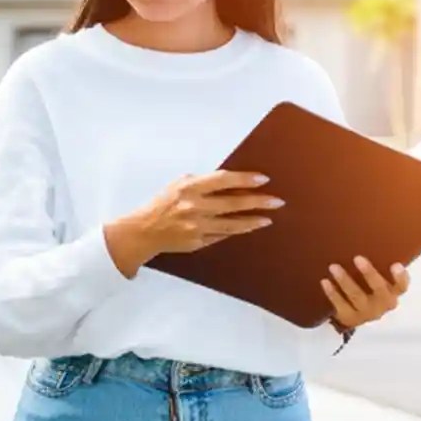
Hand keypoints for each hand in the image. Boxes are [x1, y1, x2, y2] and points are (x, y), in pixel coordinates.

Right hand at [105, 170, 283, 276]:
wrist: (143, 231)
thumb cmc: (161, 205)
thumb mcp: (179, 185)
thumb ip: (203, 183)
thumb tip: (230, 182)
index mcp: (190, 188)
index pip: (223, 179)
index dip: (245, 178)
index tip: (263, 179)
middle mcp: (194, 207)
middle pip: (233, 203)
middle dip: (258, 201)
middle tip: (277, 201)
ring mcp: (197, 227)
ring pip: (232, 224)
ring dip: (252, 221)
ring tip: (267, 218)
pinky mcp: (197, 242)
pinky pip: (221, 236)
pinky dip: (235, 231)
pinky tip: (247, 227)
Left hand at [321, 256, 409, 328]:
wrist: (354, 314)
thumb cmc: (368, 288)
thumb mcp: (376, 279)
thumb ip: (377, 264)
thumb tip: (366, 234)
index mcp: (393, 292)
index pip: (402, 286)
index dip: (400, 277)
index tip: (395, 264)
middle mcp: (383, 304)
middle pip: (379, 290)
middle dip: (369, 274)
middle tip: (357, 258)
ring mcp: (366, 313)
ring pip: (357, 296)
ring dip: (345, 280)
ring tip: (333, 267)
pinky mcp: (350, 318)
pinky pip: (340, 305)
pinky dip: (332, 293)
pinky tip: (325, 282)